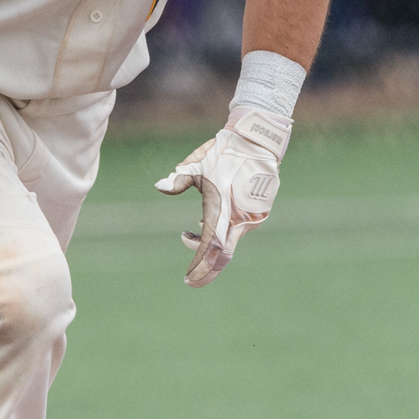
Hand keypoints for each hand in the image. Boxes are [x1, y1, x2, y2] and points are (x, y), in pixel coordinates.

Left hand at [154, 106, 290, 286]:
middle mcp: (239, 219)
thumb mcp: (197, 164)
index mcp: (220, 210)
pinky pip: (240, 229)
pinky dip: (225, 231)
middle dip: (206, 270)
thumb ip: (179, 179)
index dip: (199, 267)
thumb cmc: (223, 152)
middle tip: (192, 278)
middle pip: (222, 256)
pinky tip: (212, 219)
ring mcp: (253, 217)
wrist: (257, 140)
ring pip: (231, 240)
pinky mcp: (260, 212)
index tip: (188, 278)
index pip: (208, 250)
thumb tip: (158, 186)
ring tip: (194, 232)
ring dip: (213, 243)